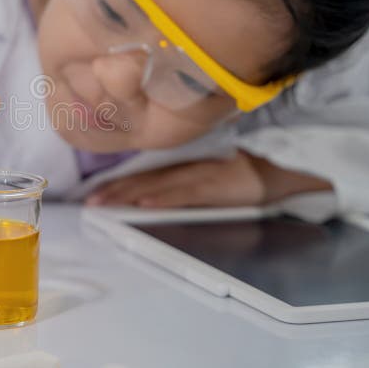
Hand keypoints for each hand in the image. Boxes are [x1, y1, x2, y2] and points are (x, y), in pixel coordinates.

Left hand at [85, 151, 278, 207]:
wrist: (280, 163)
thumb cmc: (246, 168)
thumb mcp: (209, 170)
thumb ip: (185, 178)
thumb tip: (153, 194)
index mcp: (183, 164)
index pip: (143, 173)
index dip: (117, 183)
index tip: (94, 193)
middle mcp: (185, 167)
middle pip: (142, 178)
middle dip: (113, 191)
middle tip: (88, 202)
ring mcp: (199, 175)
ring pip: (156, 185)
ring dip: (128, 195)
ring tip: (104, 203)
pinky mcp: (216, 185)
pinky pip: (185, 193)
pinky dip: (163, 198)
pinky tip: (144, 204)